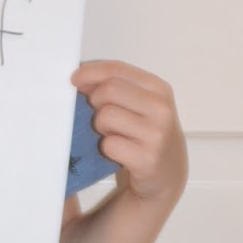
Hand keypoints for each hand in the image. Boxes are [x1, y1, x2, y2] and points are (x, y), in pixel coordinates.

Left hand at [72, 59, 186, 208]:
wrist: (168, 173)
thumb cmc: (147, 133)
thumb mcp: (140, 104)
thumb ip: (116, 87)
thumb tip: (79, 79)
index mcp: (158, 88)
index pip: (116, 69)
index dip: (90, 73)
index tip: (74, 80)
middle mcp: (160, 108)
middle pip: (109, 90)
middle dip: (95, 102)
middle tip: (101, 116)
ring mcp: (156, 134)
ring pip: (106, 116)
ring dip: (100, 126)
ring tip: (112, 134)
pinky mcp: (147, 159)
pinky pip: (109, 144)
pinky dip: (107, 148)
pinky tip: (119, 151)